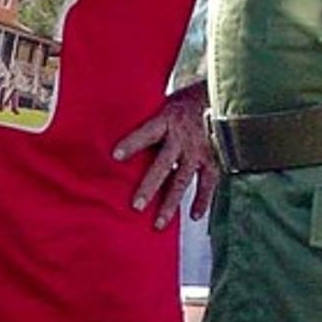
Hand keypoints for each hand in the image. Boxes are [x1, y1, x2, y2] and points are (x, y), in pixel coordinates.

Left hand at [113, 82, 214, 229]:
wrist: (215, 98)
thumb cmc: (178, 107)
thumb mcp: (159, 107)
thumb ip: (143, 123)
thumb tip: (105, 132)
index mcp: (166, 120)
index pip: (147, 132)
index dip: (133, 143)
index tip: (115, 156)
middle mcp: (182, 137)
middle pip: (164, 163)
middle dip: (150, 185)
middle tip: (136, 206)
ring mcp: (198, 150)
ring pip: (183, 179)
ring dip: (171, 202)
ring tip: (159, 224)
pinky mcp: (211, 160)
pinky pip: (208, 182)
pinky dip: (203, 199)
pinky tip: (195, 216)